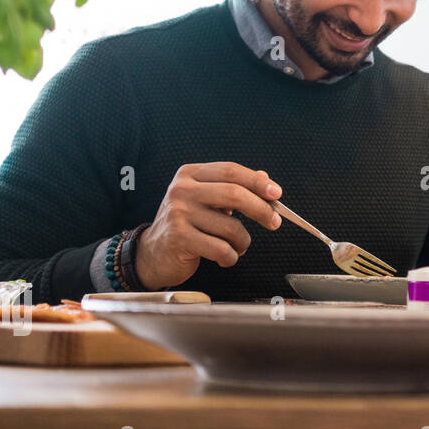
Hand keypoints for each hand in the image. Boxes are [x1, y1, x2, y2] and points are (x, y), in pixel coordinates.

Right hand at [135, 162, 282, 290]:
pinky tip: (225, 257)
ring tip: (238, 246)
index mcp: (190, 175)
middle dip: (261, 210)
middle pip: (234, 194)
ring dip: (243, 241)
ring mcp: (179, 214)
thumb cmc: (185, 225)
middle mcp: (182, 190)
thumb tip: (265, 179)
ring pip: (231, 227)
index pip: (230, 171)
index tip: (276, 193)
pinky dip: (231, 257)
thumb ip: (233, 187)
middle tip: (274, 221)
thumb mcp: (206, 200)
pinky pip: (221, 249)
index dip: (257, 181)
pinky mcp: (179, 238)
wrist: (152, 253)